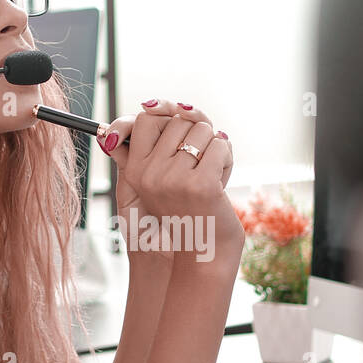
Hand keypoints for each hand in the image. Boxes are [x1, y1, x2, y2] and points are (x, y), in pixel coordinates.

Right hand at [98, 99, 241, 269]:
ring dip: (215, 148)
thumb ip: (149, 147)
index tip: (180, 133)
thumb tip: (149, 106)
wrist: (201, 256)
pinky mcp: (200, 185)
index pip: (147, 118)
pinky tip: (221, 183)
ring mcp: (174, 179)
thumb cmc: (183, 216)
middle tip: (199, 166)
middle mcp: (149, 173)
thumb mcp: (156, 183)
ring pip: (203, 130)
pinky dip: (227, 160)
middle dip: (198, 137)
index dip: (169, 118)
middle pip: (180, 121)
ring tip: (210, 176)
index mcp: (134, 171)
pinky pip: (220, 146)